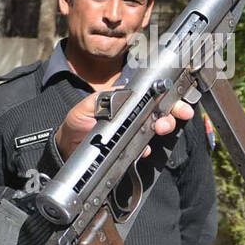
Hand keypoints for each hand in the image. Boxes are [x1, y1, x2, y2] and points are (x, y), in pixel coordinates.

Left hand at [56, 93, 193, 160]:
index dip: (167, 98)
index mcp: (125, 102)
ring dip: (162, 128)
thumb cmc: (77, 122)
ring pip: (155, 128)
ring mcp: (133, 131)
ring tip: (160, 129)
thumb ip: (102, 100)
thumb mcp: (86, 107)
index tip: (176, 103)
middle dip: (170, 114)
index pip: (150, 96)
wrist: (68, 147)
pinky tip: (144, 149)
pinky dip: (146, 148)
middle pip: (159, 111)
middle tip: (168, 120)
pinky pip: (144, 147)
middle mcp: (133, 115)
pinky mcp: (129, 147)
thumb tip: (119, 96)